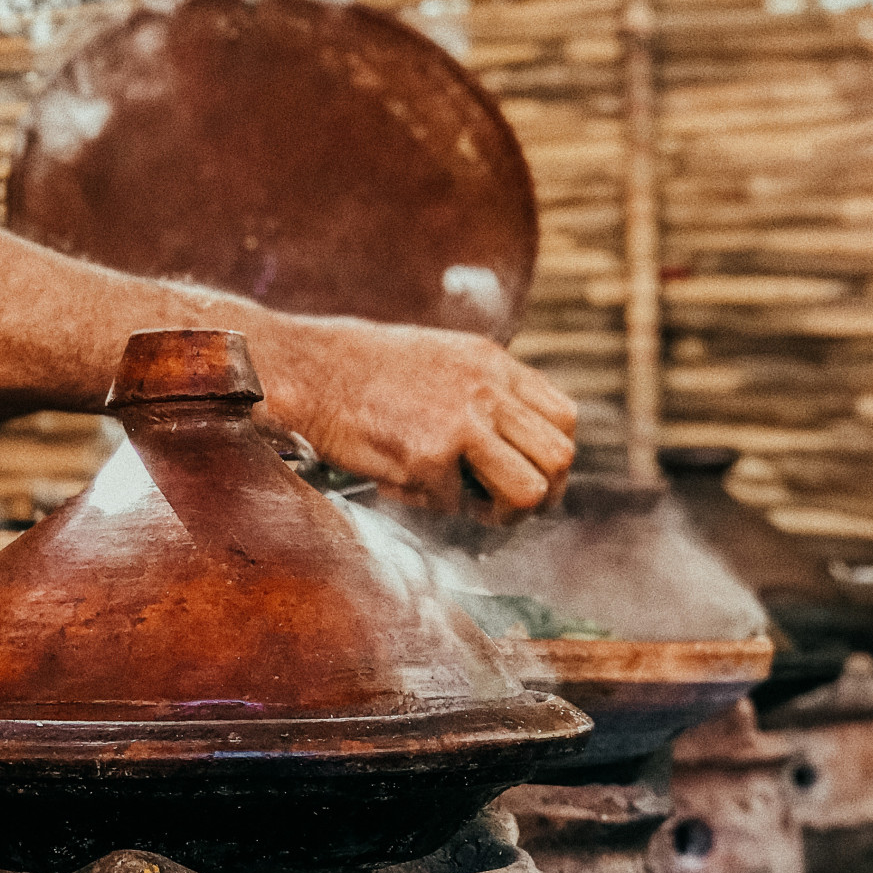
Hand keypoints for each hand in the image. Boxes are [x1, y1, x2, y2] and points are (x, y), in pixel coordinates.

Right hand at [256, 320, 575, 520]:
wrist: (307, 369)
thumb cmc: (362, 371)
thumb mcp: (441, 359)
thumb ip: (483, 393)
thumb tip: (512, 449)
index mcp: (493, 364)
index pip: (564, 419)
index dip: (550, 458)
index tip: (523, 474)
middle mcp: (488, 390)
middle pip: (560, 458)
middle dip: (540, 495)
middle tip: (504, 507)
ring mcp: (461, 423)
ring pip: (530, 490)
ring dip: (503, 513)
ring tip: (468, 508)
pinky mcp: (428, 456)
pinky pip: (457, 506)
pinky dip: (434, 509)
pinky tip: (405, 487)